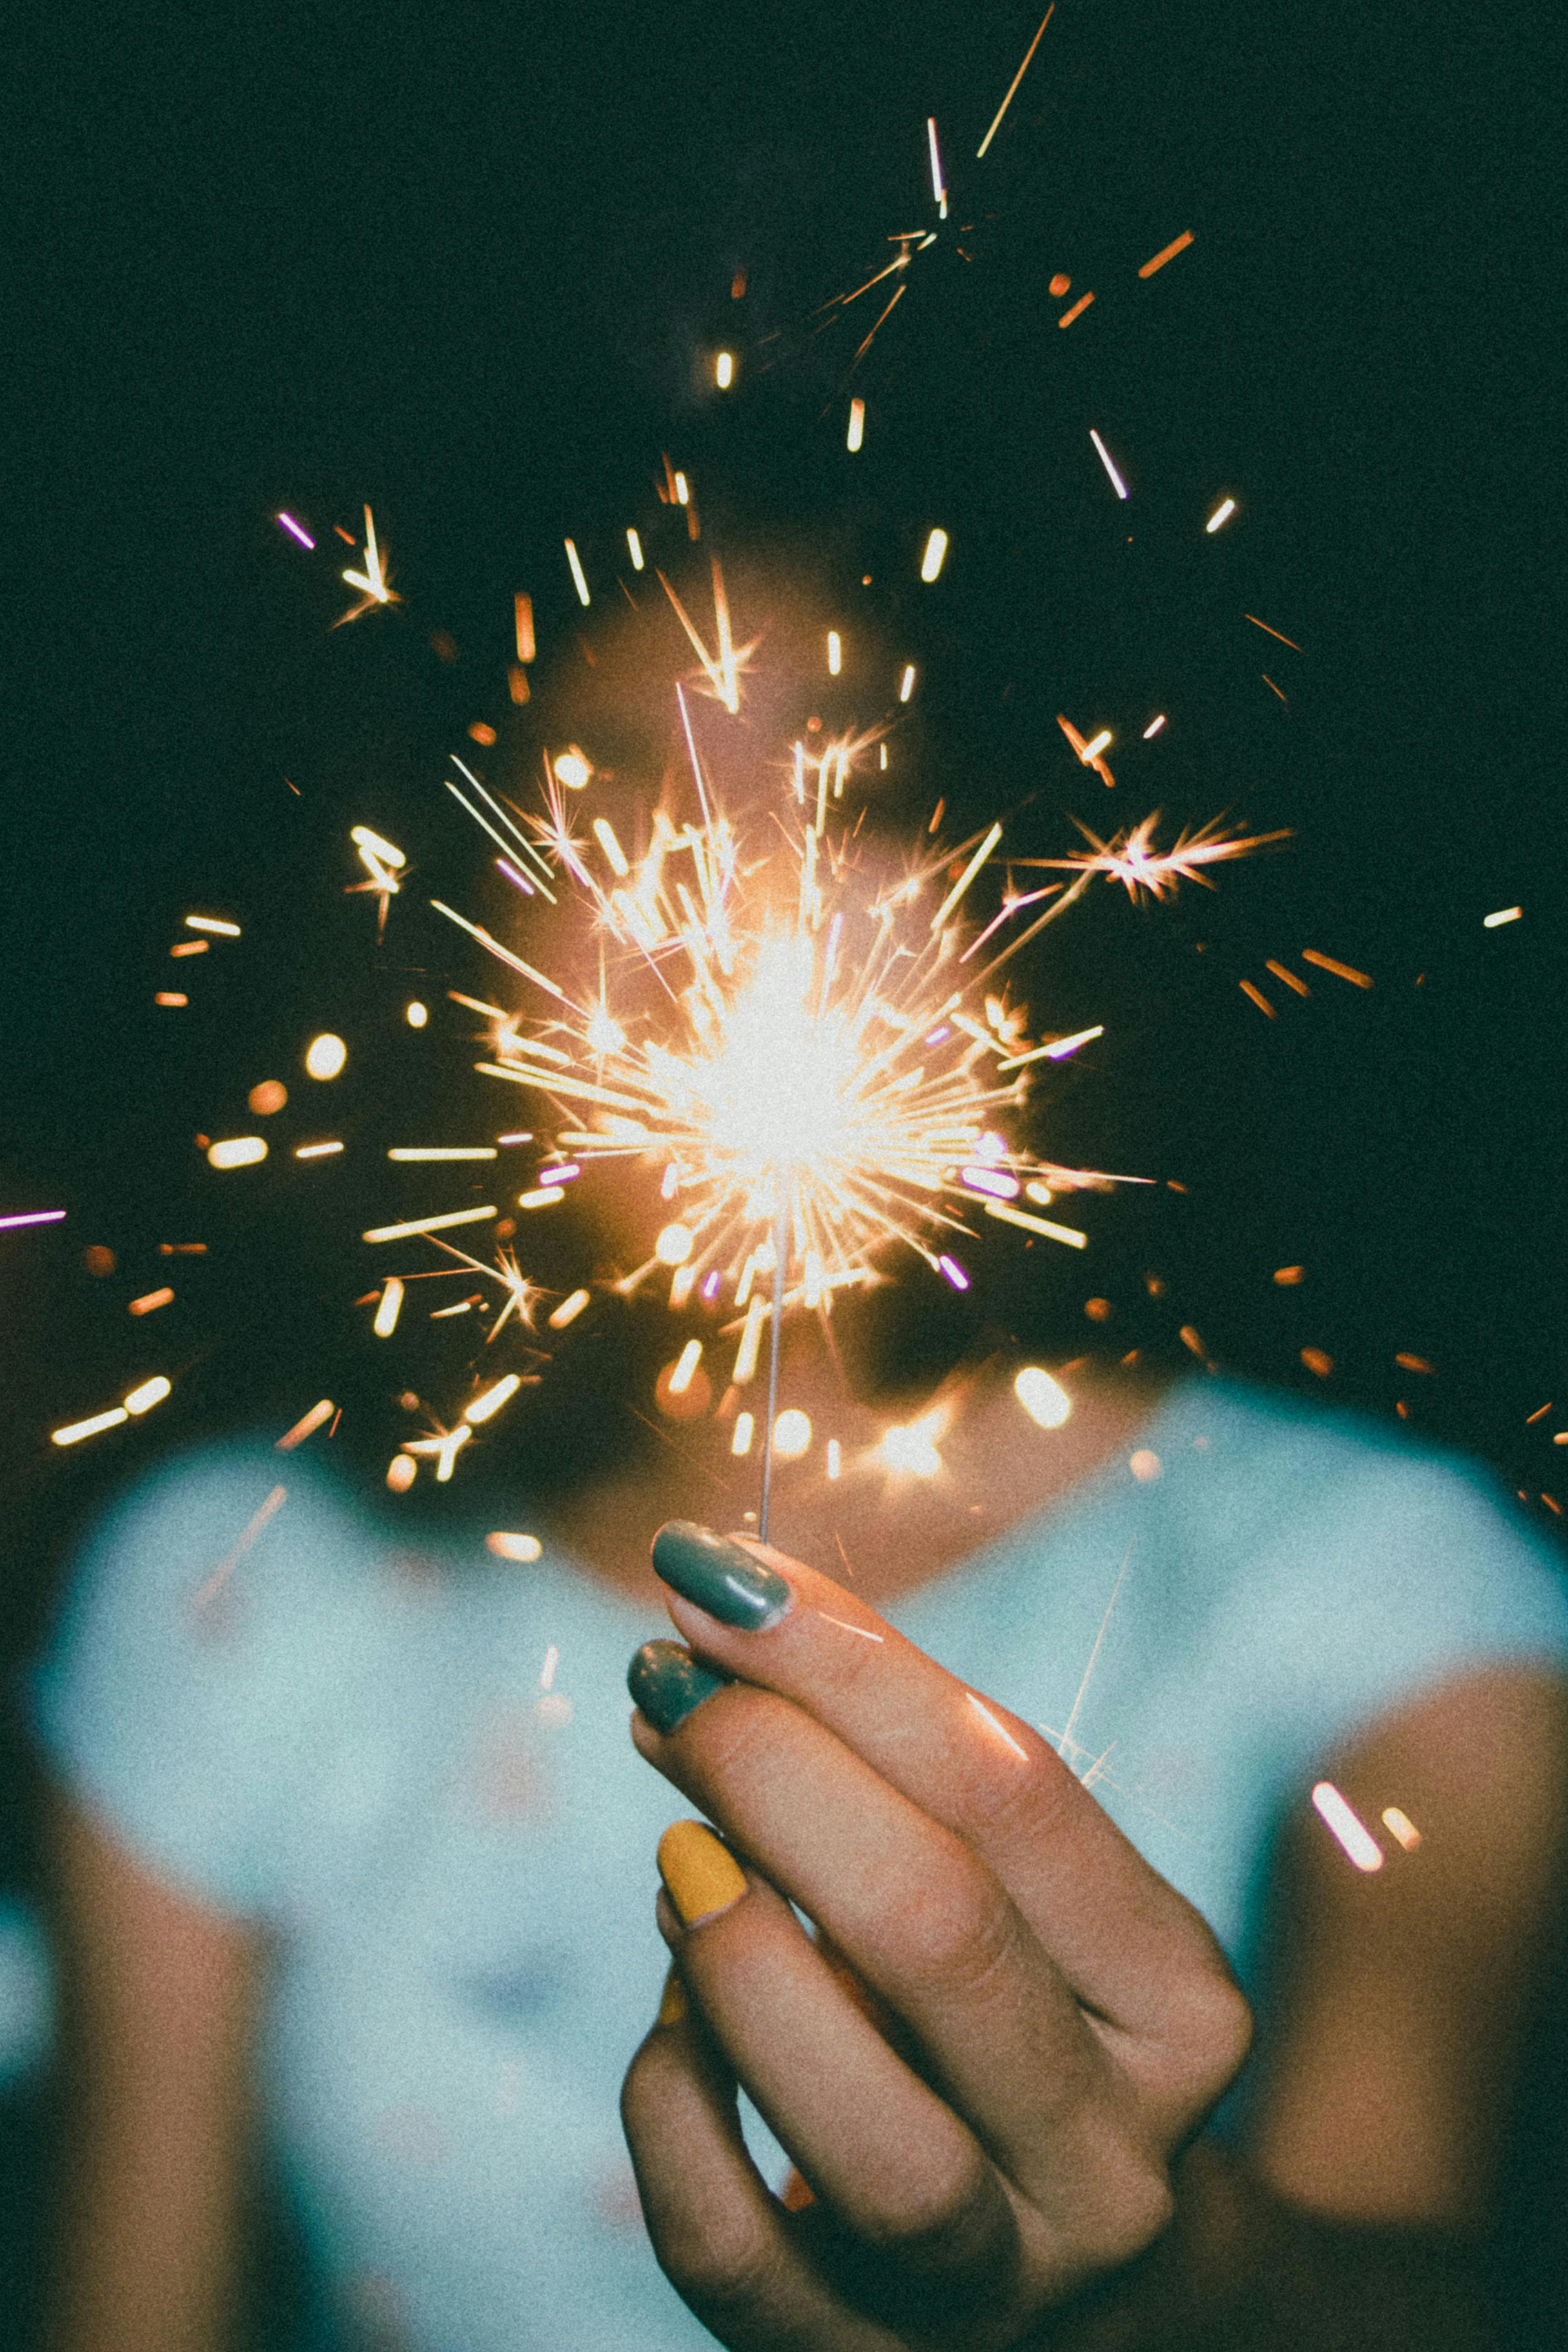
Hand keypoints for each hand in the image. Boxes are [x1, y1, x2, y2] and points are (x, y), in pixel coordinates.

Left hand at [620, 1522, 1251, 2350]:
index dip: (848, 1662)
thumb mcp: (1019, 1905)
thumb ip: (899, 1780)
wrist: (1088, 2307)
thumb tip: (709, 1649)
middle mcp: (1109, 2156)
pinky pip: (729, 2241)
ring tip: (674, 1854)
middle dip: (771, 1769)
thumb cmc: (1018, 2034)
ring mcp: (996, 2285)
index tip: (714, 1573)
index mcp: (1176, 2003)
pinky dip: (670, 2102)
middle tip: (664, 1681)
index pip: (1013, 1789)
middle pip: (936, 1930)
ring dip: (733, 1949)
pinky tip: (666, 2024)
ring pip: (860, 2129)